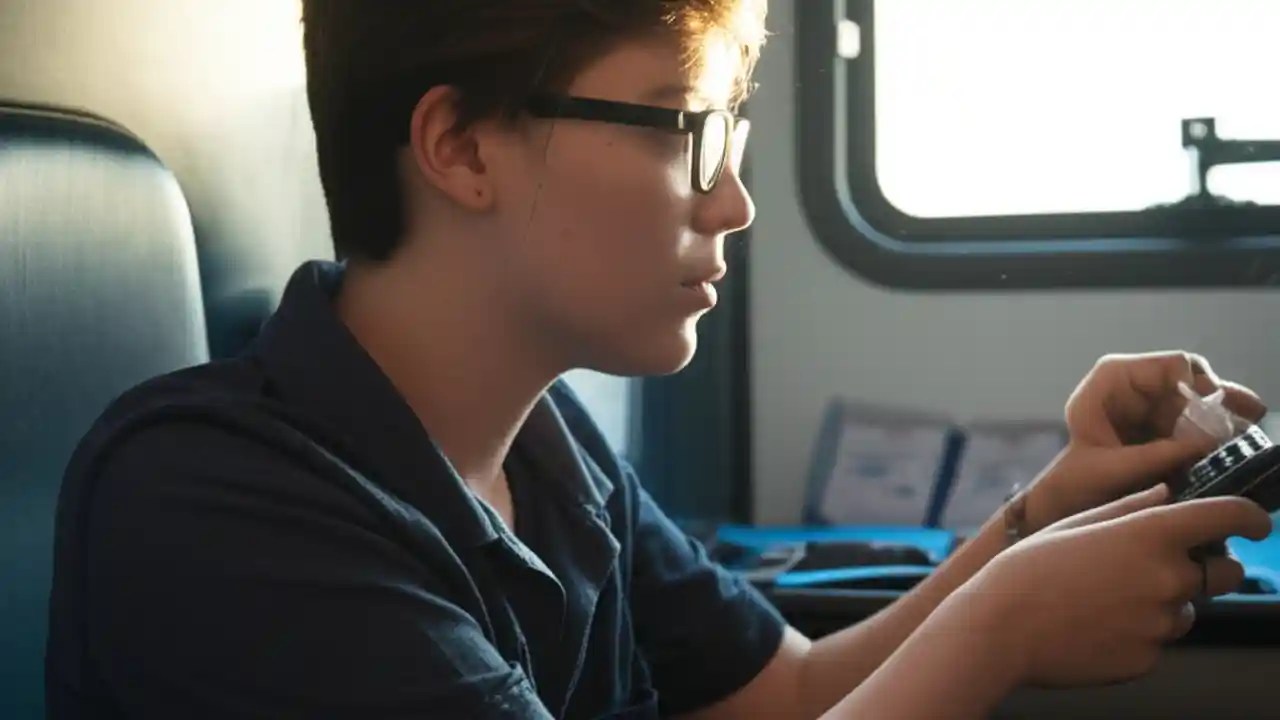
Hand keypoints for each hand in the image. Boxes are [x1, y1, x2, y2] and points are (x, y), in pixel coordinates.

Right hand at [958, 484, 1271, 687]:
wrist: (999, 629)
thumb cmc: (1028, 568)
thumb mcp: (1075, 522)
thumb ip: (1130, 506)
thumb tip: (1166, 493)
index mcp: (1151, 534)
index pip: (1228, 516)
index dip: (1250, 516)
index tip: (1255, 521)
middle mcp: (1167, 579)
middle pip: (1223, 573)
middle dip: (1208, 566)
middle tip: (1167, 564)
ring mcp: (1159, 624)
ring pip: (1185, 611)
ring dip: (1163, 602)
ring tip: (1105, 599)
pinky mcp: (1146, 660)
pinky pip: (1156, 642)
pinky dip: (1137, 632)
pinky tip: (1094, 623)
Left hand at [1028, 351, 1266, 529]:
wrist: (1066, 502)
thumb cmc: (1076, 481)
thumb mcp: (1113, 469)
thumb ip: (1158, 455)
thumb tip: (1209, 444)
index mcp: (1113, 379)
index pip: (1171, 365)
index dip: (1202, 385)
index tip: (1221, 414)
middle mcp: (1136, 385)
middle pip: (1193, 383)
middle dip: (1222, 405)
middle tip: (1251, 421)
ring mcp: (1152, 404)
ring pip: (1200, 403)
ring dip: (1224, 421)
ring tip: (1249, 435)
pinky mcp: (1163, 427)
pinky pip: (1197, 424)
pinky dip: (1216, 436)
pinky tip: (1237, 448)